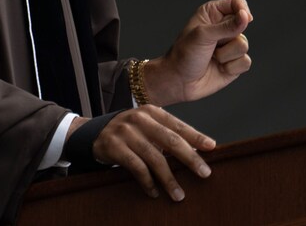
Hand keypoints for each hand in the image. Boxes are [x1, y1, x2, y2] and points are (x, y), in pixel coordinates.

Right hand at [70, 106, 215, 200]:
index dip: (196, 136)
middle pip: (169, 140)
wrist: (93, 133)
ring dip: (169, 179)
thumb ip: (167, 135)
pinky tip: (154, 192)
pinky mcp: (113, 146)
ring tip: (179, 195)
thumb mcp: (147, 126)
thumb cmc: (129, 132)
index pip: (178, 125)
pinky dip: (147, 182)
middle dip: (189, 158)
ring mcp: (125, 132)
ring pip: (154, 157)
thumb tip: (197, 153)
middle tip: (204, 173)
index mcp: (151, 111)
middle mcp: (139, 118)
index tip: (212, 148)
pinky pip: (136, 167)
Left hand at [145, 0, 252, 105]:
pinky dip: (231, 67)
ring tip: (212, 57)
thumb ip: (227, 26)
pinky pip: (246, 62)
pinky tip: (219, 68)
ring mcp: (230, 46)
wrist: (179, 82)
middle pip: (244, 25)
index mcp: (212, 13)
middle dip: (228, 38)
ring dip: (226, 55)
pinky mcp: (235, 63)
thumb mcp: (203, 35)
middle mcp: (223, 27)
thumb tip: (246, 17)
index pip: (237, 3)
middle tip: (210, 45)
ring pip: (244, 45)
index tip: (245, 18)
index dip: (243, 9)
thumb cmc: (185, 54)